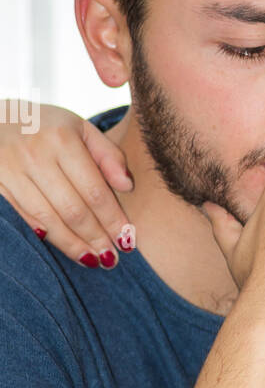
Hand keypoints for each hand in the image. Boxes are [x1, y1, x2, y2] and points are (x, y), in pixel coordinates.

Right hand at [0, 102, 133, 266]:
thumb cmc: (49, 127)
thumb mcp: (81, 129)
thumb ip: (108, 155)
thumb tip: (128, 186)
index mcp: (63, 139)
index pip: (95, 190)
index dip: (113, 219)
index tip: (127, 240)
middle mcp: (36, 155)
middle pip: (73, 209)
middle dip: (96, 238)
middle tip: (112, 258)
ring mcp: (12, 170)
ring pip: (48, 219)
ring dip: (73, 245)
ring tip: (92, 260)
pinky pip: (24, 217)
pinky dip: (46, 236)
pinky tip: (65, 247)